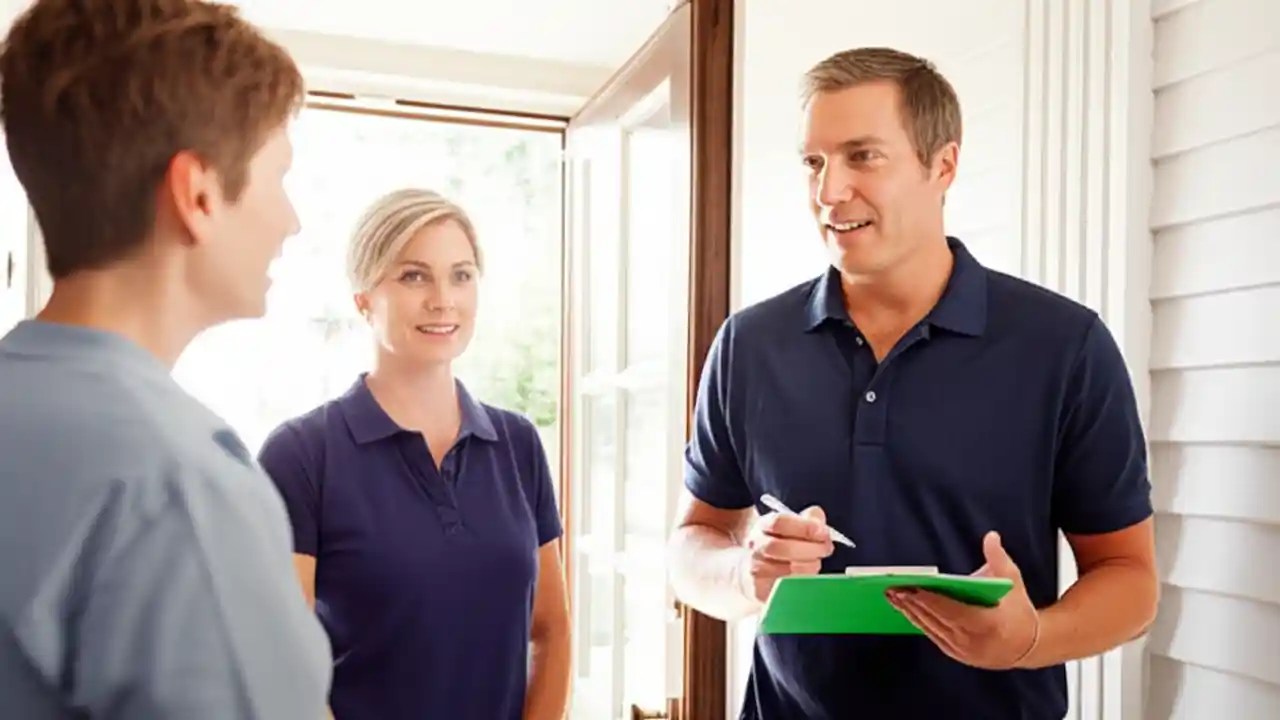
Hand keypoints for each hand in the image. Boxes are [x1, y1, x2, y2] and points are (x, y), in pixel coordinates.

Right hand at [738, 506, 834, 604]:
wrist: (751, 569)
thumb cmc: (779, 547)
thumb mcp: (791, 528)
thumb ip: (807, 520)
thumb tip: (818, 517)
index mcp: (763, 526)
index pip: (779, 523)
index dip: (805, 527)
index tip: (823, 532)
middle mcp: (756, 546)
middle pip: (780, 547)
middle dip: (810, 548)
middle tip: (826, 549)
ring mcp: (756, 569)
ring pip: (784, 570)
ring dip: (808, 566)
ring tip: (815, 563)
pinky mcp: (760, 590)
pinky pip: (784, 589)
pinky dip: (801, 583)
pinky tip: (807, 577)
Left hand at [886, 531, 1039, 669]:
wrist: (1029, 645)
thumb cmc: (1018, 609)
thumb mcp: (1013, 580)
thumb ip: (998, 558)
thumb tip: (991, 536)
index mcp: (988, 623)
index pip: (951, 610)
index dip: (928, 599)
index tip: (909, 588)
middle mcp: (973, 642)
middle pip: (935, 620)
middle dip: (911, 603)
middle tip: (891, 588)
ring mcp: (964, 651)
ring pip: (930, 629)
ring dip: (910, 612)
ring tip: (892, 596)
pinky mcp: (957, 655)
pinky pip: (933, 635)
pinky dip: (918, 621)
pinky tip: (905, 608)